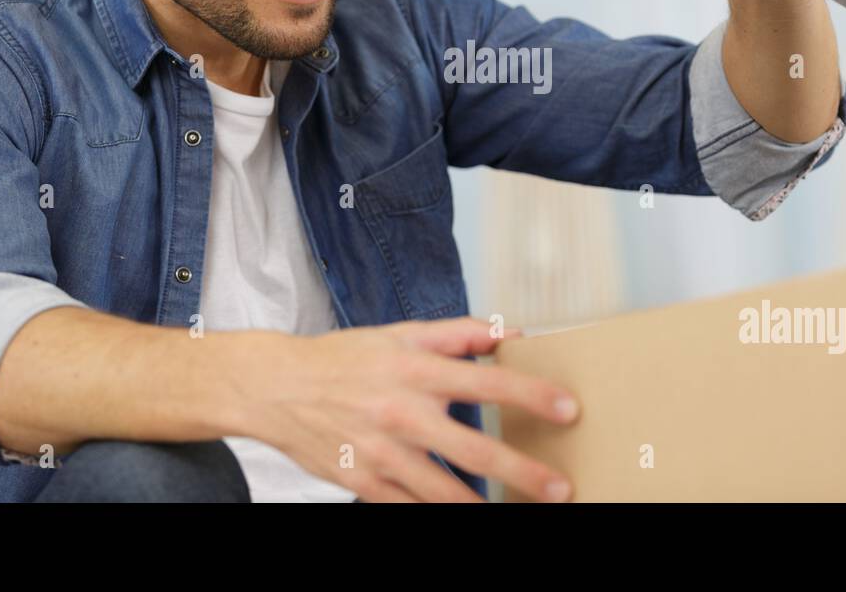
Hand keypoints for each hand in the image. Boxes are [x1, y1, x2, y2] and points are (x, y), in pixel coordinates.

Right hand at [242, 317, 578, 501]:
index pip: (488, 380)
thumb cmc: (344, 358)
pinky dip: (439, 514)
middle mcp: (402, 413)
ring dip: (485, 506)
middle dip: (523, 472)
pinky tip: (468, 514)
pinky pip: (410, 508)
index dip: (531, 394)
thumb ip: (458, 333)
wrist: (275, 387)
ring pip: (444, 492)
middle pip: (474, 450)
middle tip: (561, 488)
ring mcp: (382, 454)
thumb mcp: (400, 334)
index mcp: (416, 370)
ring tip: (518, 512)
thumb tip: (509, 331)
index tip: (569, 408)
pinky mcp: (363, 484)